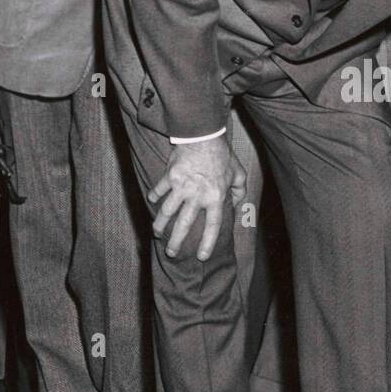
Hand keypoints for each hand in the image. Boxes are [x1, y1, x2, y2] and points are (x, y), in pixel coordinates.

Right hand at [149, 134, 245, 261]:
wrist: (204, 135)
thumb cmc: (222, 154)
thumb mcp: (238, 173)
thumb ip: (239, 191)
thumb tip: (236, 204)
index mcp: (215, 197)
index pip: (212, 226)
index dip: (207, 243)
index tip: (201, 256)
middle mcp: (197, 196)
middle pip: (184, 225)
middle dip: (176, 241)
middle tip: (171, 252)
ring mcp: (181, 187)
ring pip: (167, 211)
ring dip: (160, 224)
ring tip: (156, 233)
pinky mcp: (170, 177)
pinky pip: (159, 190)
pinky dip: (154, 196)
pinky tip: (151, 202)